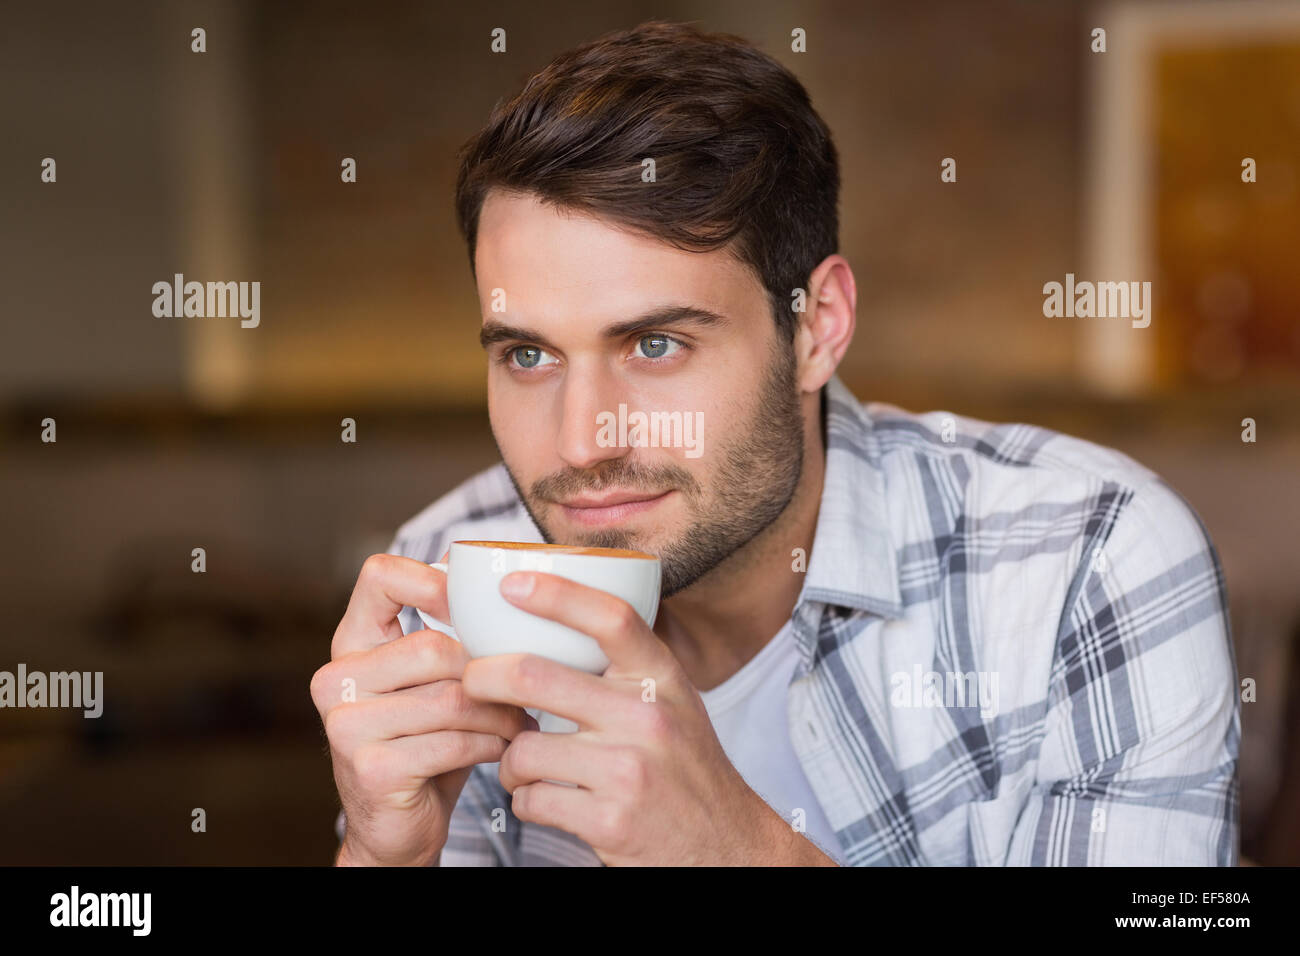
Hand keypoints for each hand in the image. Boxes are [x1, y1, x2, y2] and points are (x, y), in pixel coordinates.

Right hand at [311, 552, 533, 865]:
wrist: (396, 829)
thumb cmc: (425, 742)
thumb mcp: (431, 681)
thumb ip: (446, 632)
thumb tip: (476, 564)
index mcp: (351, 643)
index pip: (380, 576)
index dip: (434, 580)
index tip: (476, 608)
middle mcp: (337, 678)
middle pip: (434, 646)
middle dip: (488, 671)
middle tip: (520, 689)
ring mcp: (347, 725)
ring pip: (453, 698)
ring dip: (500, 713)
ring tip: (520, 720)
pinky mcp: (372, 768)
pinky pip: (455, 741)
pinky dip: (492, 745)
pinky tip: (502, 749)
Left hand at [460, 571, 834, 865]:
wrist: (724, 845)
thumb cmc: (683, 766)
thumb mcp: (670, 700)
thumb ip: (624, 666)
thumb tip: (551, 619)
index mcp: (661, 677)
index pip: (610, 617)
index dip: (555, 594)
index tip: (511, 584)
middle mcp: (647, 716)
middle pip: (535, 675)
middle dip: (482, 677)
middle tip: (471, 681)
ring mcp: (628, 769)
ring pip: (523, 748)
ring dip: (508, 761)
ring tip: (524, 766)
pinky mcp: (610, 821)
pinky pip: (531, 799)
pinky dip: (525, 800)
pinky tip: (546, 799)